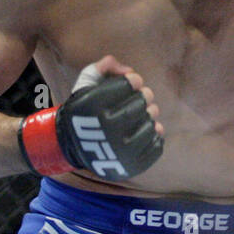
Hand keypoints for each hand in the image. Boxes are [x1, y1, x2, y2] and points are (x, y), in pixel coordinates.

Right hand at [19, 55, 163, 179]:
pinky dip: (154, 134)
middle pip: (142, 102)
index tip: (132, 81)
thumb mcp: (85, 84)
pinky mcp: (133, 166)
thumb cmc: (85, 110)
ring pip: (152, 123)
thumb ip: (103, 67)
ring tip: (139, 114)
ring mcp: (121, 152)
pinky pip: (157, 143)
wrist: (76, 146)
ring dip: (149, 115)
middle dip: (143, 96)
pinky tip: (143, 129)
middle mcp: (106, 131)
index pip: (128, 84)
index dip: (133, 80)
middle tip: (140, 97)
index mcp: (92, 107)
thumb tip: (127, 70)